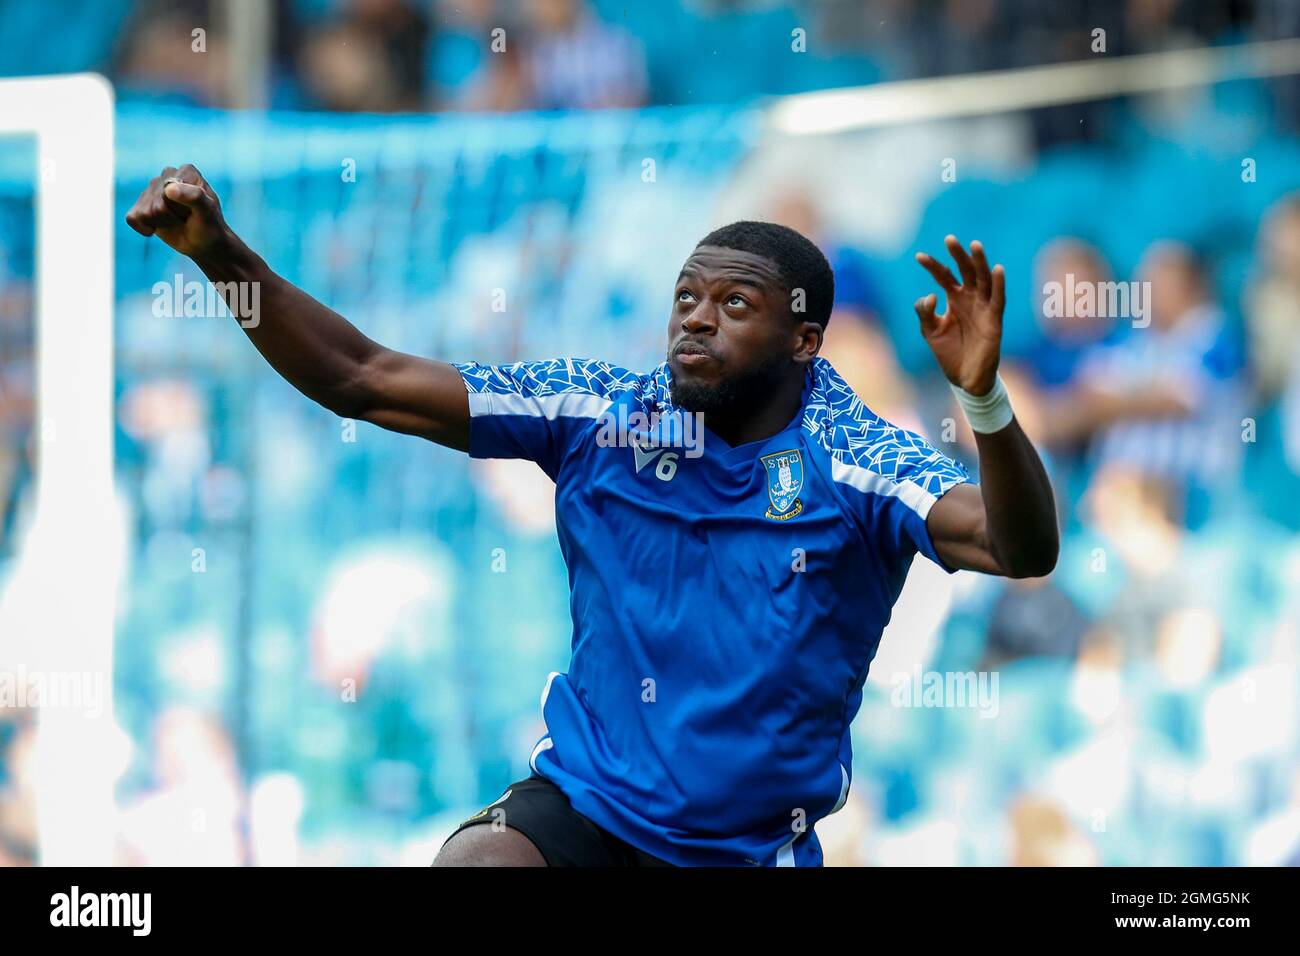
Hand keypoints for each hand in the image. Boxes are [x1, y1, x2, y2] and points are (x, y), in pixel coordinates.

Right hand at [125, 164, 229, 257]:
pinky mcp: (141, 204)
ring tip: (177, 221)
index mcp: (186, 171)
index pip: (168, 192)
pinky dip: (144, 228)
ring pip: (144, 213)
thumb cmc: (209, 225)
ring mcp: (153, 189)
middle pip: (156, 205)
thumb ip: (194, 196)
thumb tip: (168, 188)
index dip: (181, 209)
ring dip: (162, 223)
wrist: (205, 243)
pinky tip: (158, 228)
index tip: (195, 211)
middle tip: (186, 218)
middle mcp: (167, 175)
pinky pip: (131, 218)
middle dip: (172, 218)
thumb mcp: (207, 212)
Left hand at [914, 235, 1005, 395]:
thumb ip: (925, 312)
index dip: (933, 266)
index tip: (919, 256)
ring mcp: (984, 307)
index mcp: (954, 299)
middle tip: (949, 239)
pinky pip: (998, 299)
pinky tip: (997, 269)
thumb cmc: (949, 352)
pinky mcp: (995, 320)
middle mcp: (970, 299)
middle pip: (965, 271)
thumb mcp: (930, 331)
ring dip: (980, 263)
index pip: (944, 276)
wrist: (964, 378)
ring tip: (974, 245)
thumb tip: (930, 295)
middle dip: (958, 255)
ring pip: (983, 280)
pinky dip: (999, 284)